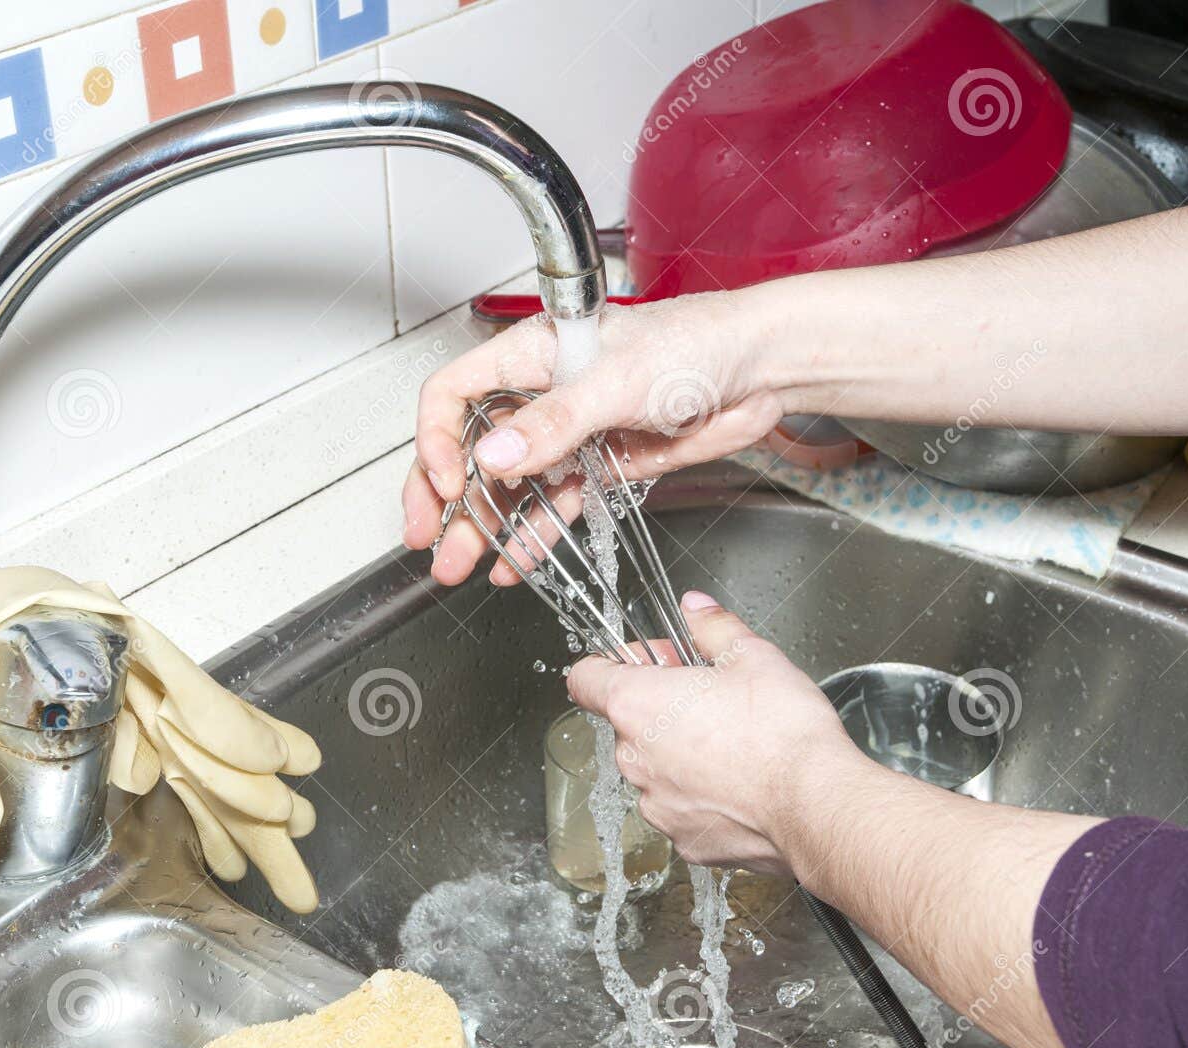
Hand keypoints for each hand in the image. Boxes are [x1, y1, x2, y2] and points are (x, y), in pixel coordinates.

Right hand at [401, 292, 784, 585]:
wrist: (760, 370)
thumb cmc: (697, 342)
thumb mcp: (617, 378)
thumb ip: (555, 420)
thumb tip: (497, 454)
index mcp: (532, 355)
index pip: (455, 394)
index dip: (441, 440)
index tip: (452, 483)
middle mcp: (542, 394)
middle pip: (470, 447)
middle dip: (444, 497)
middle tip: (428, 539)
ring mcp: (570, 434)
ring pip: (509, 485)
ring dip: (484, 527)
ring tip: (460, 566)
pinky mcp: (601, 465)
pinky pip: (555, 505)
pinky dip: (533, 535)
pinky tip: (514, 562)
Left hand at [565, 591, 866, 875]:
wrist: (816, 804)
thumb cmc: (783, 732)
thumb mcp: (752, 656)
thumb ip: (713, 628)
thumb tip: (697, 609)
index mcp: (638, 704)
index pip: (586, 678)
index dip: (613, 662)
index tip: (646, 662)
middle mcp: (636, 758)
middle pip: (628, 722)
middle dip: (662, 706)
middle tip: (709, 697)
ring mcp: (657, 804)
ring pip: (655, 768)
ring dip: (681, 753)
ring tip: (733, 743)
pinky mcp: (684, 840)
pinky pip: (681, 807)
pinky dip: (702, 795)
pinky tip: (741, 783)